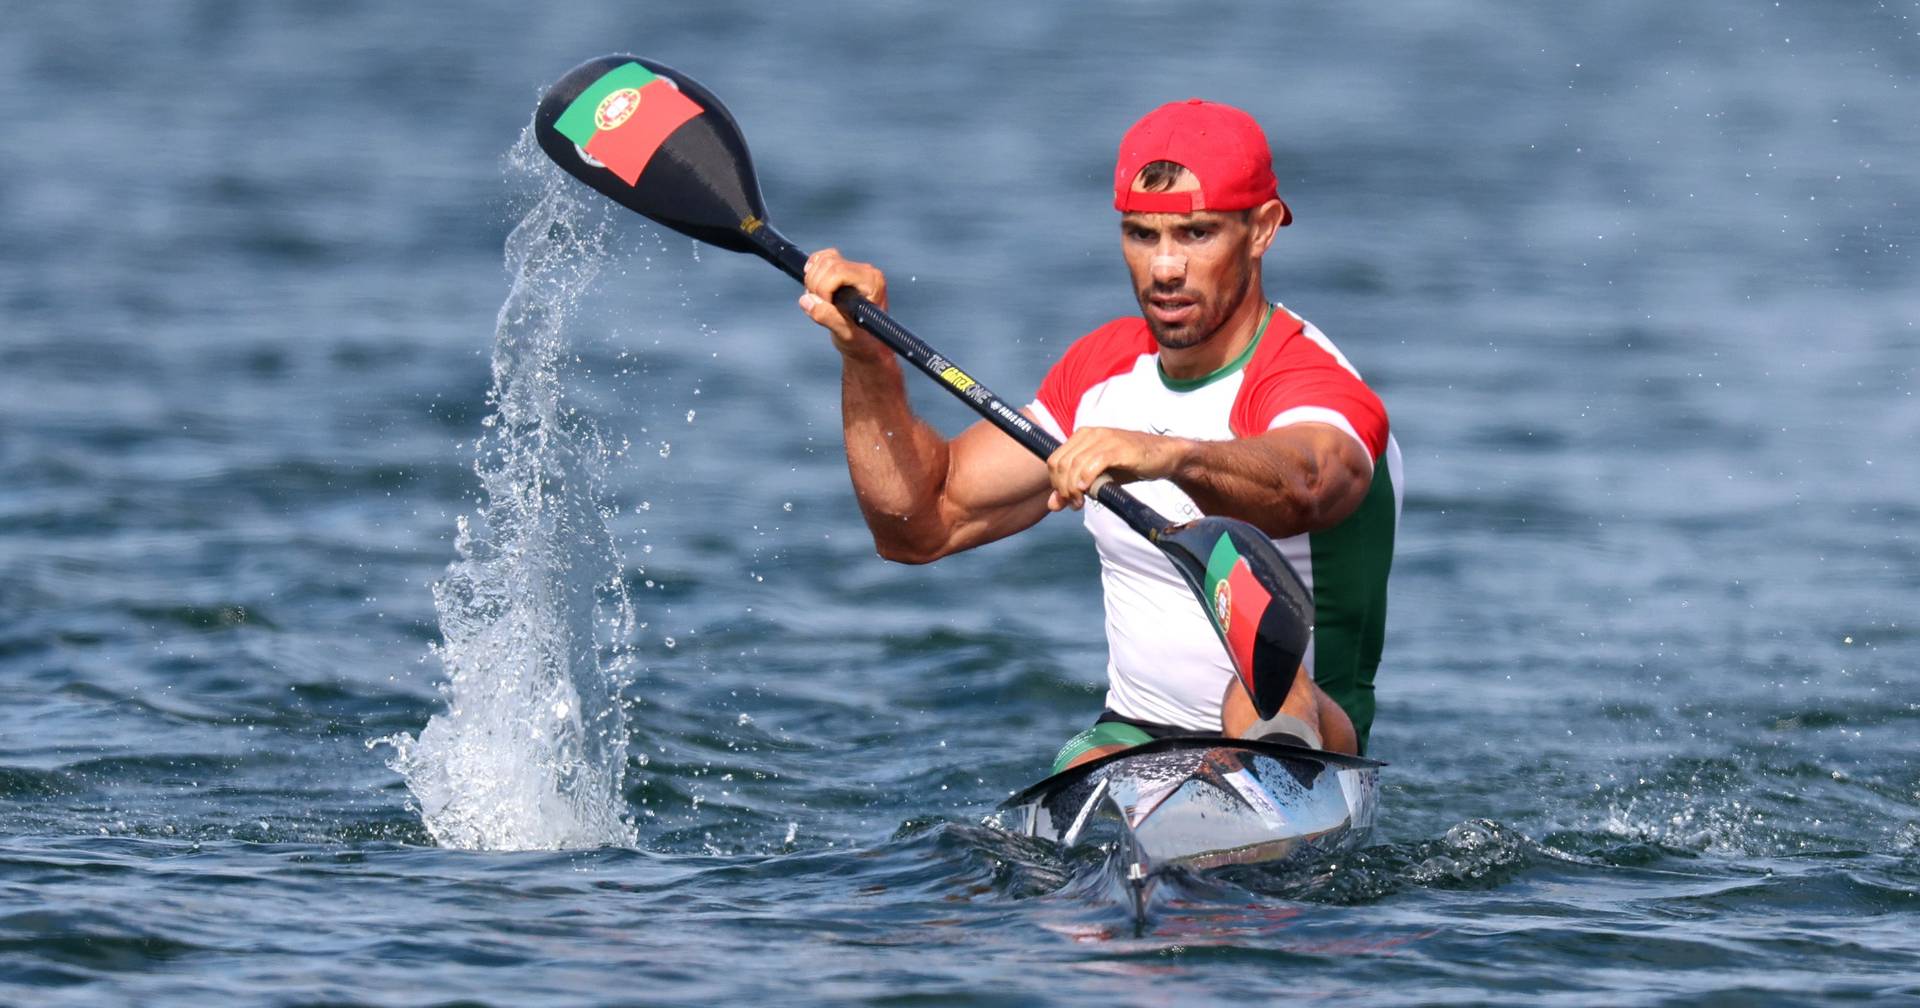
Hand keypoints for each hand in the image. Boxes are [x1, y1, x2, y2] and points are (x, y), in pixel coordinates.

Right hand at [798, 249, 889, 362]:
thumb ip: (826, 316)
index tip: (824, 306)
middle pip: (829, 263)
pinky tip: (813, 287)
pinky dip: (813, 270)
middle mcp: (866, 271)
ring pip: (823, 260)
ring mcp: (855, 269)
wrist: (865, 343)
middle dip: (816, 285)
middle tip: (818, 306)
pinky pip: (823, 258)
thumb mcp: (844, 333)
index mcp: (872, 282)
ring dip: (812, 279)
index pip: (839, 271)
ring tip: (818, 301)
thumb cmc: (861, 340)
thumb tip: (807, 300)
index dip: (824, 288)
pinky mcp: (844, 270)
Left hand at [1045, 426, 1189, 510]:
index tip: (1066, 500)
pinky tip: (1088, 490)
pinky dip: (1086, 478)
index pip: (1053, 460)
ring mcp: (1105, 439)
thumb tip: (1052, 505)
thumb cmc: (1131, 464)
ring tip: (1082, 502)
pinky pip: (1093, 463)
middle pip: (1060, 463)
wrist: (1164, 456)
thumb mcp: (1098, 478)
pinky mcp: (1119, 448)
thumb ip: (1074, 488)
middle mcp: (1090, 434)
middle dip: (1063, 488)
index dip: (1055, 483)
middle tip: (1074, 504)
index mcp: (1082, 437)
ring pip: (1074, 464)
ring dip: (1073, 488)